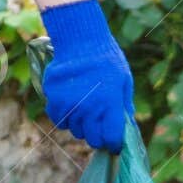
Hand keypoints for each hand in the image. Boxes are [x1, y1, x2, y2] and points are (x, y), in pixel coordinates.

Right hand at [39, 0, 132, 153]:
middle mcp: (89, 108)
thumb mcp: (124, 81)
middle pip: (92, 139)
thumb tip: (127, 129)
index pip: (111, 138)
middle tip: (98, 124)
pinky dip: (66, 117)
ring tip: (85, 109)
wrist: (81, 39)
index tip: (113, 140)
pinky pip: (60, 121)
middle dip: (97, 135)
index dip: (113, 142)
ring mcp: (70, 105)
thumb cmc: (107, 59)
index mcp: (109, 103)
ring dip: (81, 125)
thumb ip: (125, 107)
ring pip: (75, 130)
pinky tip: (72, 106)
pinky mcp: (55, 100)